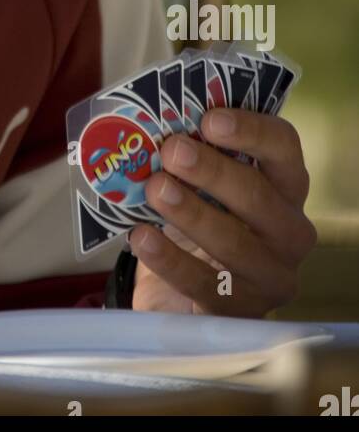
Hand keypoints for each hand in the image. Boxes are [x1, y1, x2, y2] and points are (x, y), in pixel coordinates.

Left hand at [128, 109, 316, 315]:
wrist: (187, 293)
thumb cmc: (201, 218)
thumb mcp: (203, 185)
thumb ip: (193, 154)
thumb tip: (155, 123)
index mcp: (285, 185)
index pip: (283, 148)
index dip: (251, 130)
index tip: (210, 119)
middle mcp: (290, 231)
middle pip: (259, 196)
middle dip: (213, 171)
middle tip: (172, 151)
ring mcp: (270, 276)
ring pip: (235, 243)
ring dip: (192, 213)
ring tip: (155, 189)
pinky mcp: (240, 311)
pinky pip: (205, 285)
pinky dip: (170, 260)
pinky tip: (141, 237)